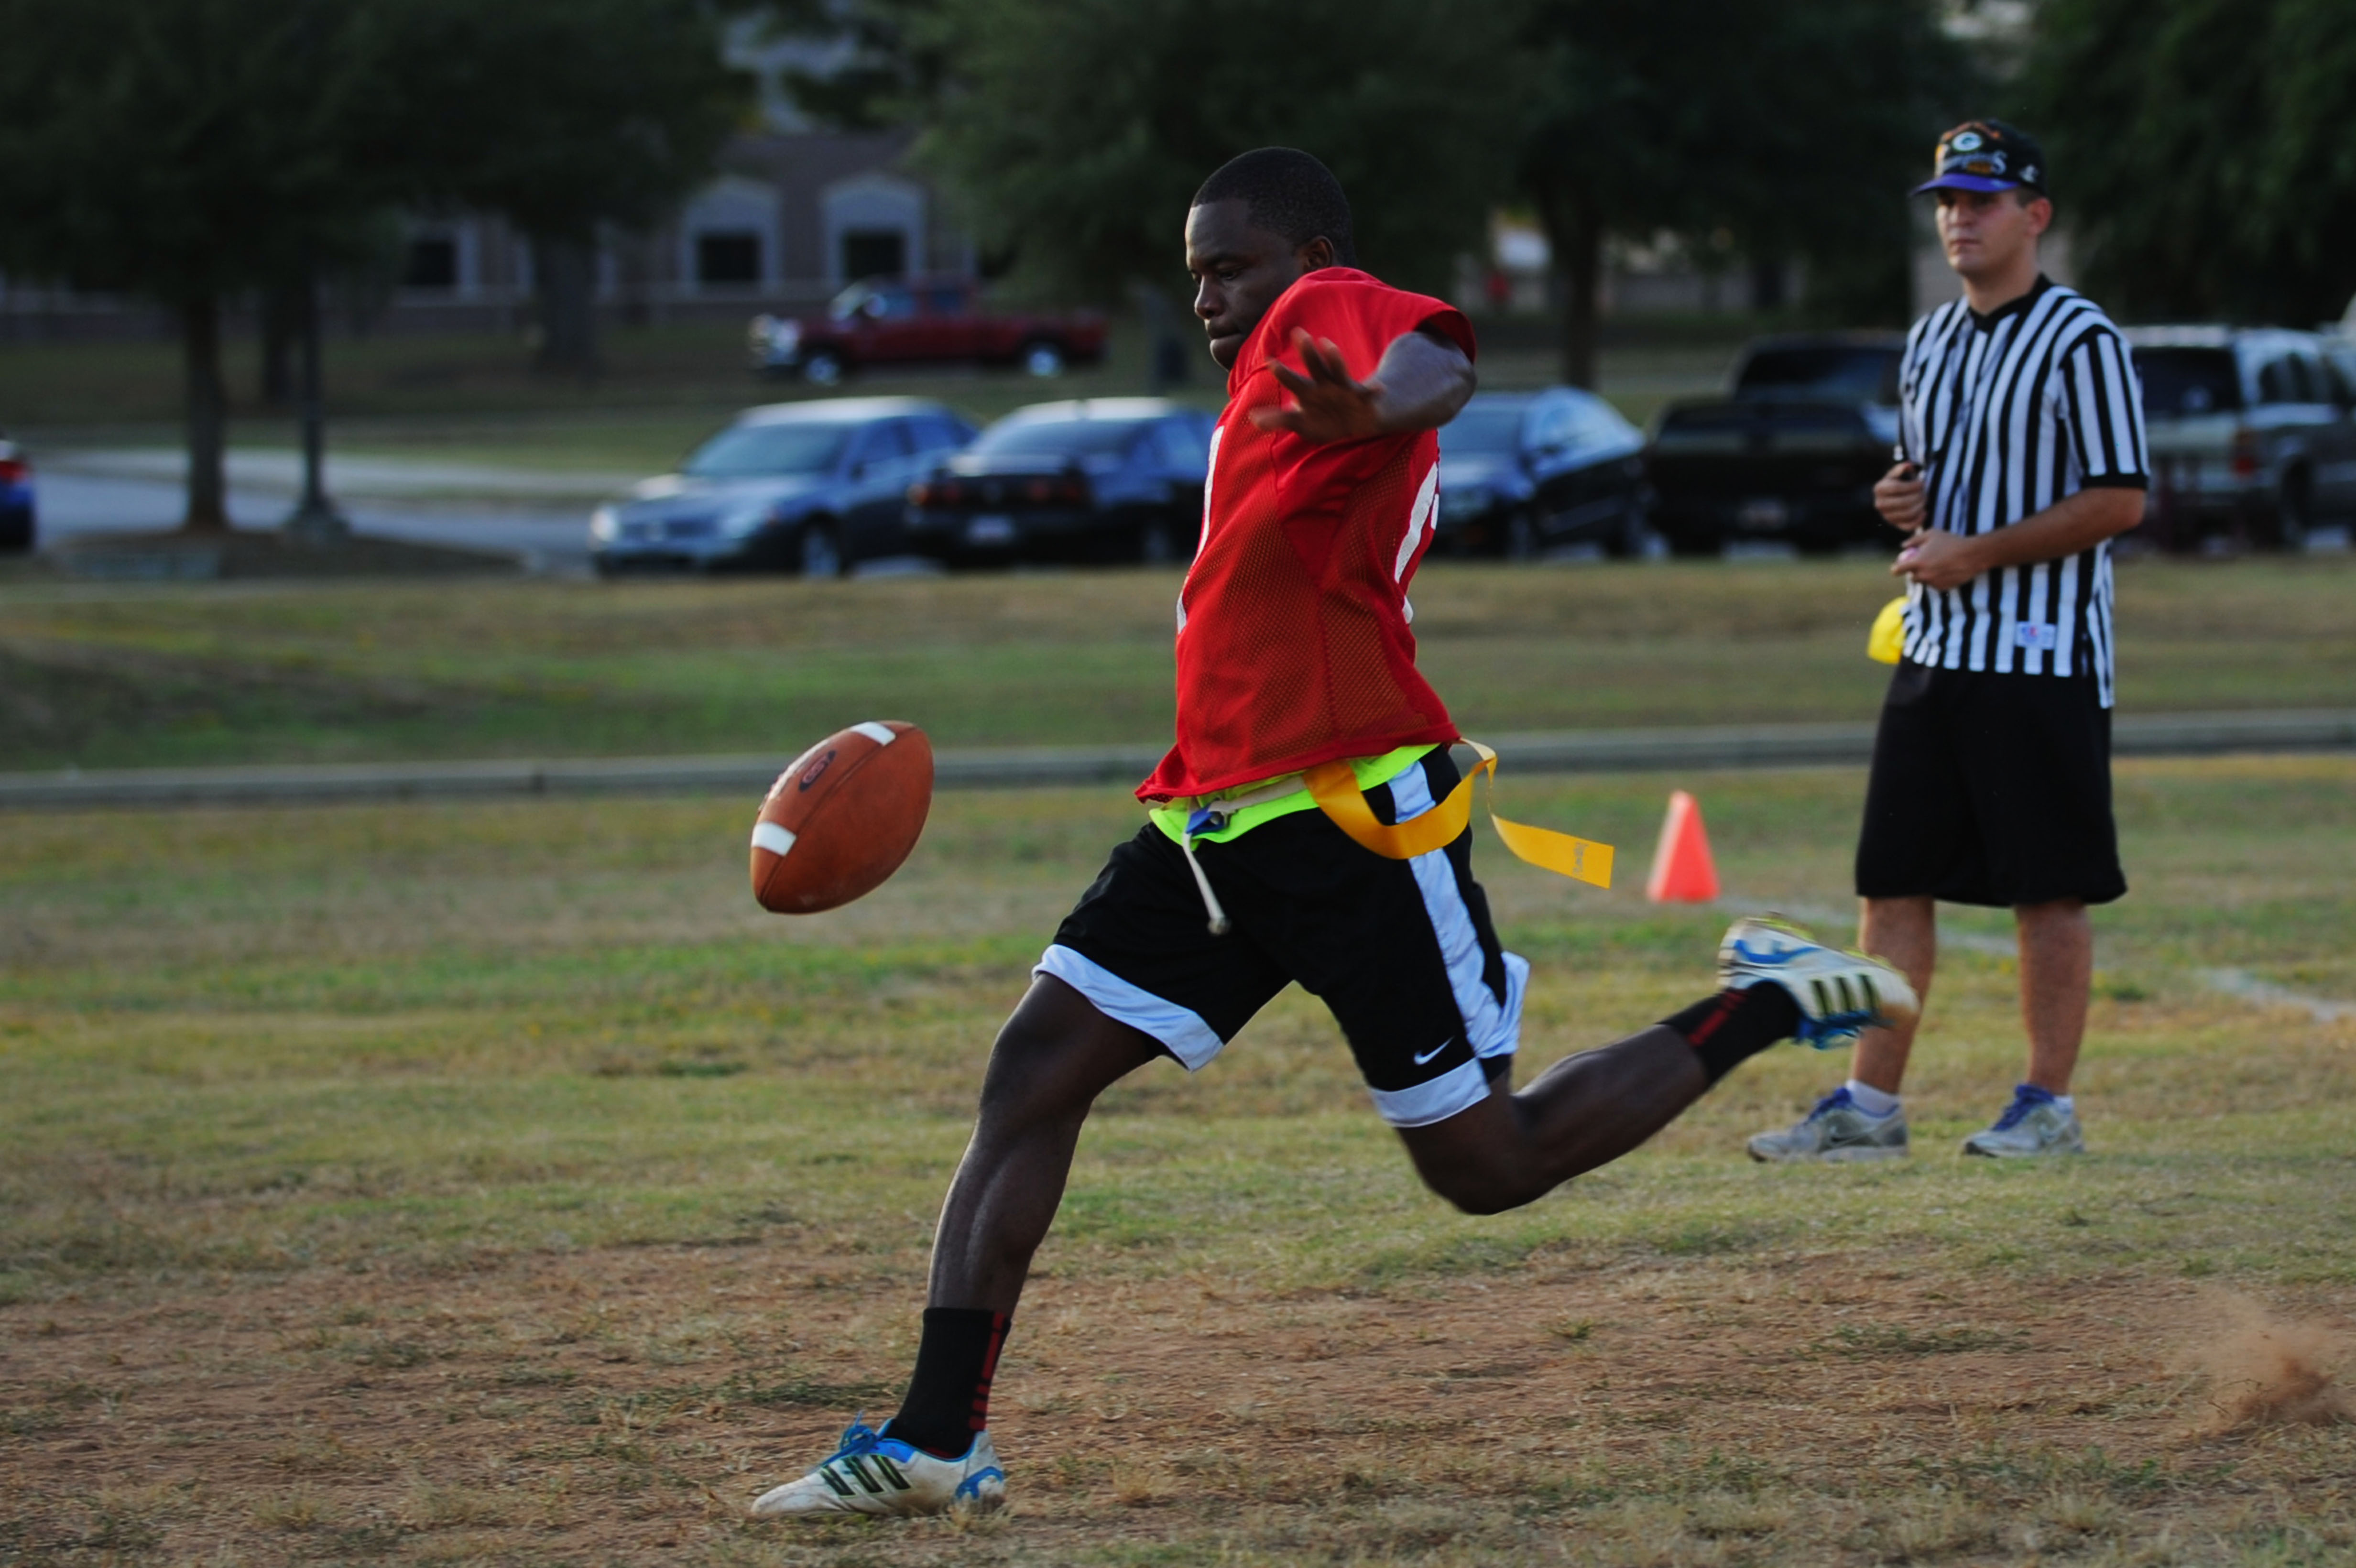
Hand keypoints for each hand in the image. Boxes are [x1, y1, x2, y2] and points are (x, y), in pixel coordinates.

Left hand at [1248, 329, 1387, 442]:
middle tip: (1298, 332)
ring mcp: (1344, 389)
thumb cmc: (1324, 420)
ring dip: (1334, 359)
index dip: (1282, 373)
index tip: (1269, 360)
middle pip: (1314, 367)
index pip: (1293, 380)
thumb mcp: (1301, 423)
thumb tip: (1252, 418)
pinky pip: (1369, 394)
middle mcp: (1325, 385)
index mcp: (1308, 391)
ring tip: (1328, 345)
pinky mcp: (1362, 398)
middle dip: (1307, 352)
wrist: (1356, 420)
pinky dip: (1374, 392)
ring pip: (1338, 372)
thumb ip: (1278, 420)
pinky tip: (1380, 389)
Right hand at [1874, 462, 1926, 531]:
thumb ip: (1902, 468)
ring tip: (1925, 500)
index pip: (1896, 488)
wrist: (1894, 497)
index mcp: (1879, 489)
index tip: (1921, 483)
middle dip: (1918, 497)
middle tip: (1925, 492)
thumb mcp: (1898, 473)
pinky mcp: (1895, 525)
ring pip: (1907, 514)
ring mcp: (1887, 516)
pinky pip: (1909, 526)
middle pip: (1903, 502)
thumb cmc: (1899, 482)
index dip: (1912, 486)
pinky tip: (1925, 512)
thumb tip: (1908, 465)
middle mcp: (1880, 504)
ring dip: (1920, 506)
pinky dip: (1919, 520)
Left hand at [1892, 527, 1982, 590]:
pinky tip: (1946, 570)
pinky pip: (1934, 584)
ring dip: (1926, 575)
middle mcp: (1923, 575)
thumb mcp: (1931, 534)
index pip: (1897, 570)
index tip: (1897, 567)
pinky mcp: (1942, 588)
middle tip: (1924, 563)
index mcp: (1917, 563)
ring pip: (1924, 581)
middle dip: (1914, 571)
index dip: (1896, 568)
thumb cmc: (1951, 541)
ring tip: (1938, 564)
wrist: (1972, 555)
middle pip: (1911, 577)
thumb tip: (1903, 546)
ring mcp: (1932, 583)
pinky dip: (1937, 579)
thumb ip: (1914, 540)